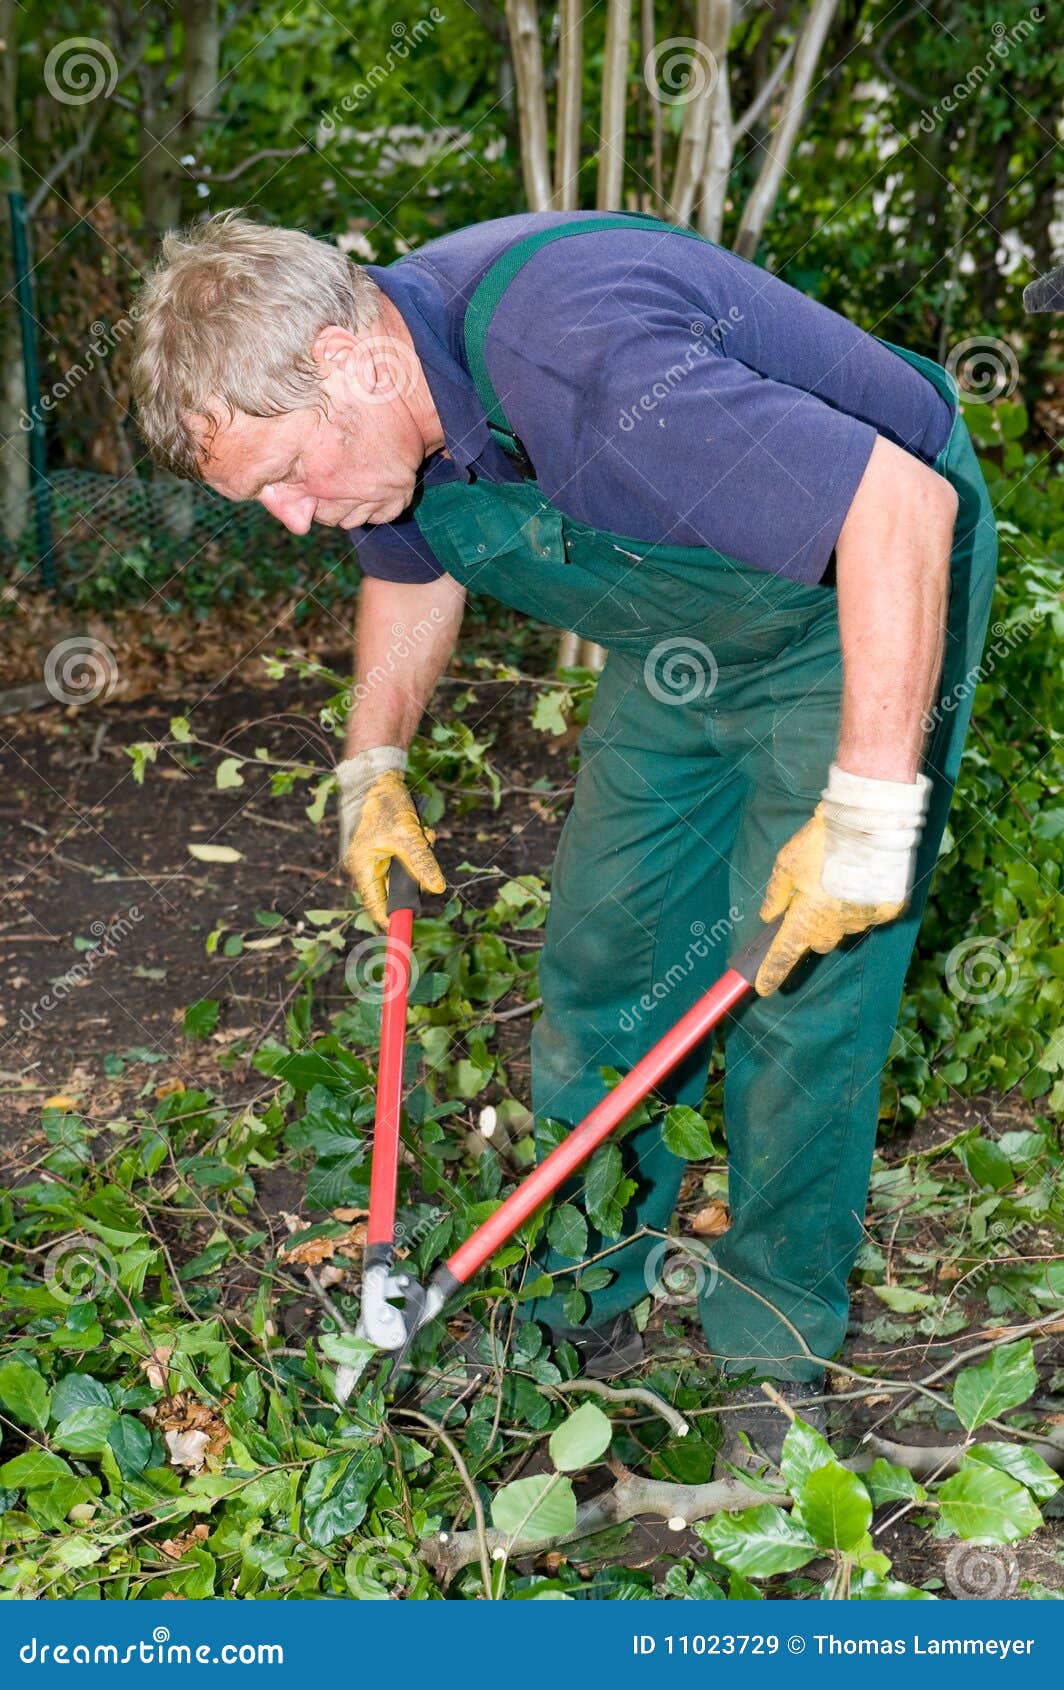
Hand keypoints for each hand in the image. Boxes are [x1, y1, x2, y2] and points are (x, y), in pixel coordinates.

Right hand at [337, 751, 444, 927]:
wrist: (375, 776)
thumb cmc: (385, 803)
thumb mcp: (409, 835)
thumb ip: (423, 864)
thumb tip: (436, 889)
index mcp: (362, 869)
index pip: (377, 909)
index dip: (395, 922)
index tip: (413, 934)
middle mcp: (364, 867)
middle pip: (396, 891)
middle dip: (416, 875)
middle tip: (425, 849)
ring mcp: (373, 858)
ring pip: (404, 872)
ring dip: (418, 857)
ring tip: (421, 833)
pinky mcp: (382, 848)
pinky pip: (404, 858)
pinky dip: (415, 846)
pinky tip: (418, 828)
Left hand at [754, 764, 930, 995]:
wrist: (865, 823)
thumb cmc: (820, 843)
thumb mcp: (785, 864)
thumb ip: (776, 894)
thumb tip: (769, 914)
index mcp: (804, 919)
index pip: (783, 955)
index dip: (771, 972)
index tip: (763, 987)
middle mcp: (833, 927)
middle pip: (818, 941)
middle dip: (811, 926)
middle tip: (811, 898)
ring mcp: (862, 921)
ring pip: (844, 927)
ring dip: (838, 912)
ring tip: (840, 878)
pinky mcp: (887, 911)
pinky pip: (868, 914)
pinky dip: (862, 901)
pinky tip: (861, 879)